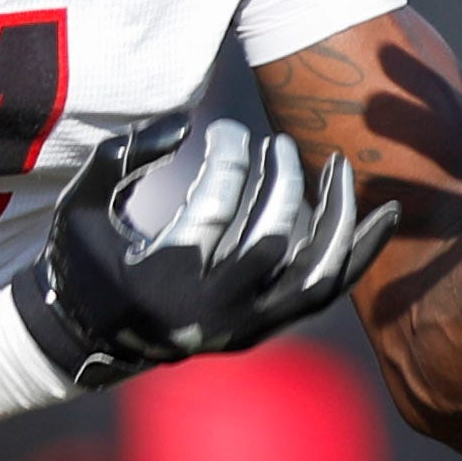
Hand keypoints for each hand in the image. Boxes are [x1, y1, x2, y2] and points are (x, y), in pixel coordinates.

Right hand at [10, 115, 396, 387]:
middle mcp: (214, 313)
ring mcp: (246, 328)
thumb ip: (126, 156)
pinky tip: (380, 215)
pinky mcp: (264, 329)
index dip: (227, 158)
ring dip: (337, 219)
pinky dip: (356, 254)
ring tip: (343, 167)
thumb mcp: (84, 204)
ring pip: (316, 276)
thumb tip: (184, 122)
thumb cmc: (82, 260)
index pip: (215, 207)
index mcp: (165, 280)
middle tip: (277, 143)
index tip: (225, 129)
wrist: (89, 338)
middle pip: (273, 240)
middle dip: (281, 181)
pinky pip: (324, 291)